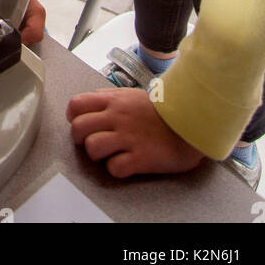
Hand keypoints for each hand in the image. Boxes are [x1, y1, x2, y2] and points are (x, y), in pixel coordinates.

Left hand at [66, 87, 203, 177]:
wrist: (190, 122)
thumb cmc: (161, 110)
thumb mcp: (131, 95)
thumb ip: (109, 98)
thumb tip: (90, 103)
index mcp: (113, 101)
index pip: (76, 105)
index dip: (74, 117)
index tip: (82, 124)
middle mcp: (117, 117)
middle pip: (78, 129)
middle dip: (80, 139)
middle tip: (94, 142)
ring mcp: (128, 138)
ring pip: (92, 148)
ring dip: (97, 155)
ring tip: (110, 154)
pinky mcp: (140, 157)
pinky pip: (114, 168)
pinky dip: (116, 169)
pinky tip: (125, 164)